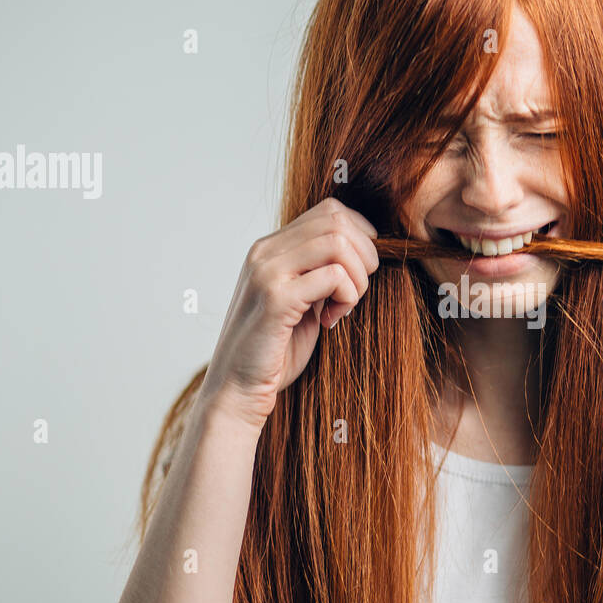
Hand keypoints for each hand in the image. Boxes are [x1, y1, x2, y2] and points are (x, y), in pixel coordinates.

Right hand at [198, 198, 378, 431]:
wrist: (237, 391)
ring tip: (344, 307)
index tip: (362, 272)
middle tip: (356, 292)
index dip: (361, 235)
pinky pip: (332, 276)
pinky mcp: (275, 299)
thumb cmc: (274, 351)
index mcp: (270, 248)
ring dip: (356, 278)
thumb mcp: (303, 302)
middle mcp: (265, 252)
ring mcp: (267, 272)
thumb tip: (365, 253)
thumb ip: (321, 274)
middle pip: (337, 220)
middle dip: (364, 256)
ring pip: (338, 243)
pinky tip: (332, 321)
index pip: (330, 210)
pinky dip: (346, 297)